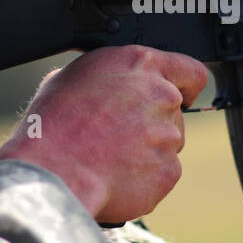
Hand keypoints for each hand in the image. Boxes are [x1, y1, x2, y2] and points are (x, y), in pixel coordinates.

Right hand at [0, 46, 209, 223]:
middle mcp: (162, 95)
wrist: (52, 174)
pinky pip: (161, 174)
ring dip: (147, 151)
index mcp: (140, 64)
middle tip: (118, 136)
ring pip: (166, 144)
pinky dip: (143, 178)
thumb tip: (115, 85)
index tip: (182, 95)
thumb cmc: (53, 126)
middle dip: (152, 123)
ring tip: (108, 158)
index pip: (190, 70)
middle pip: (173, 111)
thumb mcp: (74, 78)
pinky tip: (114, 177)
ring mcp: (169, 135)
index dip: (185, 85)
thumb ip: (111, 77)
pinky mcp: (168, 171)